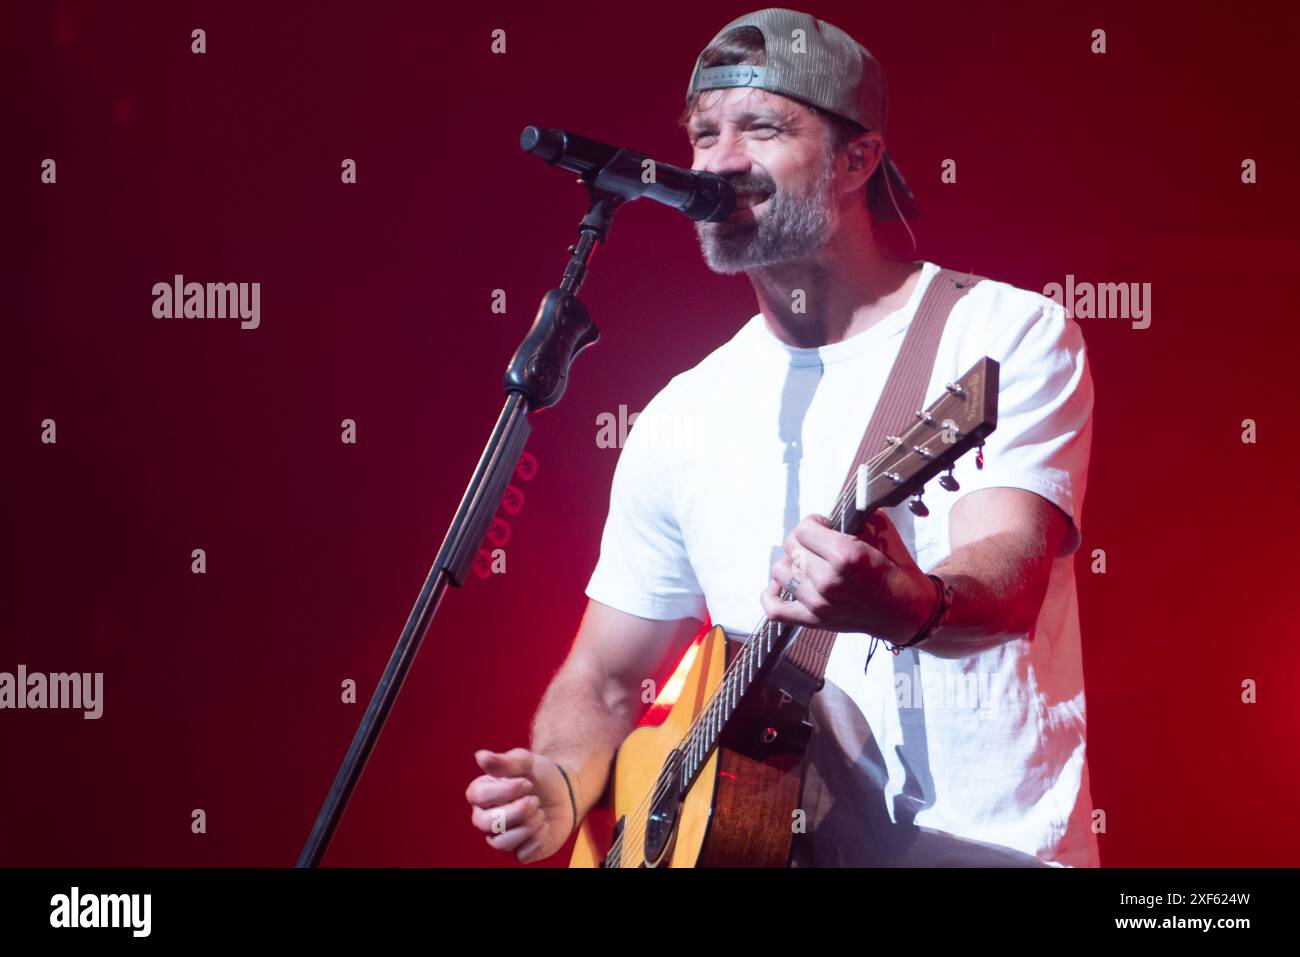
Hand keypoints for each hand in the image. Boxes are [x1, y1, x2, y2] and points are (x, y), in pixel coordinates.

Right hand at [465, 747, 575, 863]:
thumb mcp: (525, 762)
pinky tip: (544, 826)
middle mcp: (485, 818)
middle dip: (517, 811)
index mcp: (481, 793)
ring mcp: (500, 837)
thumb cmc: (539, 776)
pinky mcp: (519, 852)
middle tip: (535, 800)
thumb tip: (480, 757)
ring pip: (502, 843)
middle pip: (487, 823)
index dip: (505, 791)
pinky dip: (537, 839)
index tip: (527, 783)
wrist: (565, 793)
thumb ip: (504, 762)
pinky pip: (521, 855)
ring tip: (540, 812)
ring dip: (528, 826)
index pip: (478, 796)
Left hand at [758, 511, 935, 641]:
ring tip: (806, 562)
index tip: (826, 525)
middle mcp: (827, 580)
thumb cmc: (896, 569)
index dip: (815, 522)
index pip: (805, 527)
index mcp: (845, 555)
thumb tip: (833, 510)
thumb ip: (854, 516)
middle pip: (790, 547)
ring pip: (780, 572)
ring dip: (790, 563)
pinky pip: (775, 610)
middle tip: (819, 544)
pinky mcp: (814, 621)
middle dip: (803, 539)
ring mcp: (818, 603)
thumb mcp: (881, 531)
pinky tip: (780, 586)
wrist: (908, 611)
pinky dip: (770, 596)